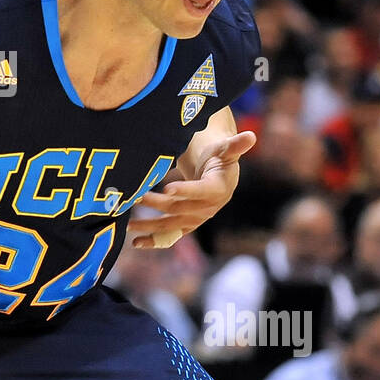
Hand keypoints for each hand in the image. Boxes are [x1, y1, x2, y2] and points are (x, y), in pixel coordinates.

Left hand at [127, 130, 254, 247]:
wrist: (217, 175)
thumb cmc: (219, 157)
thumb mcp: (226, 149)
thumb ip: (235, 145)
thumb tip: (251, 137)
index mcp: (218, 188)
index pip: (202, 190)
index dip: (186, 189)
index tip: (168, 187)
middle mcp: (208, 208)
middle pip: (180, 207)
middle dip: (157, 203)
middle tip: (135, 197)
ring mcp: (197, 219)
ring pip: (171, 224)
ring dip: (150, 225)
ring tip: (128, 225)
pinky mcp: (187, 225)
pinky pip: (170, 236)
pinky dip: (154, 240)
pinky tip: (136, 243)